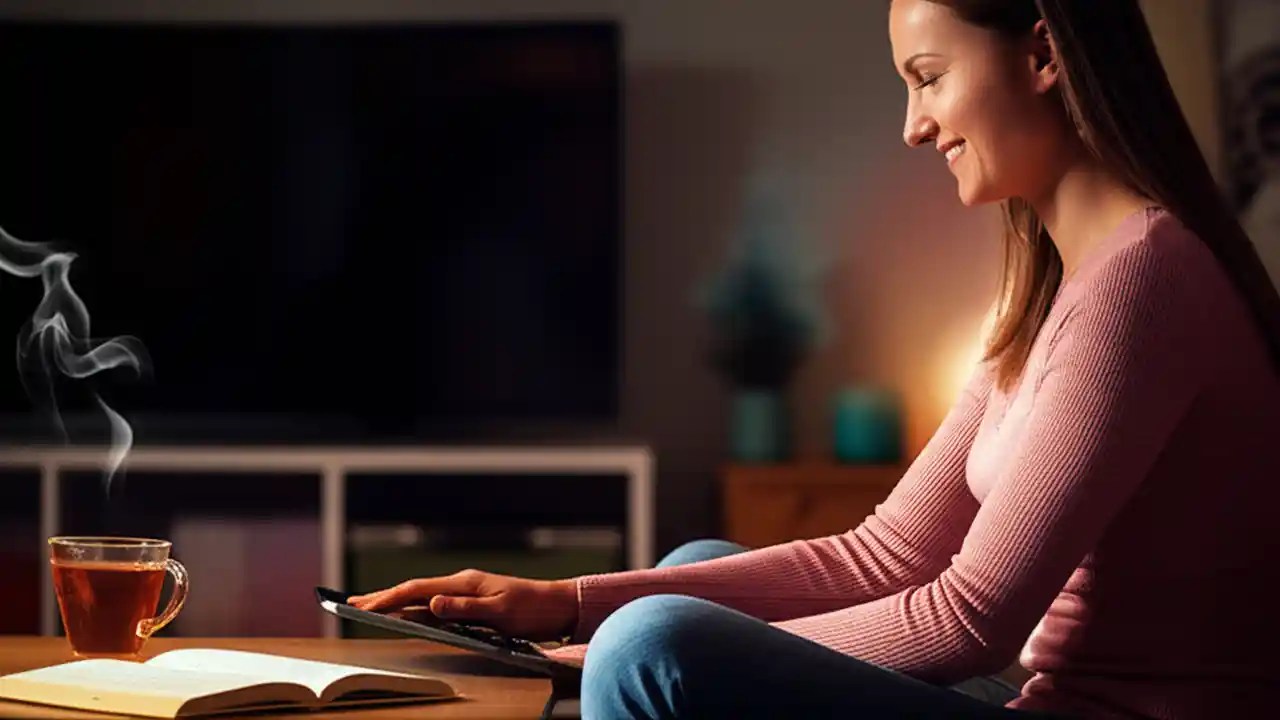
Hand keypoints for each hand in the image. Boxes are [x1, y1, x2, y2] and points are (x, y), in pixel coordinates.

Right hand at [347, 570, 578, 641]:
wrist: (559, 605)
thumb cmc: (534, 609)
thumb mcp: (502, 612)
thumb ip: (466, 609)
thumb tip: (433, 603)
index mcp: (465, 583)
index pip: (418, 590)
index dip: (389, 598)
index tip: (363, 606)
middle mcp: (461, 584)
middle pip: (414, 590)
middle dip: (382, 596)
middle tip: (350, 603)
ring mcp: (465, 593)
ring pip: (422, 598)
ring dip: (395, 604)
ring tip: (367, 609)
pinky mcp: (471, 604)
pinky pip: (434, 607)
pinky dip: (413, 611)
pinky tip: (402, 617)